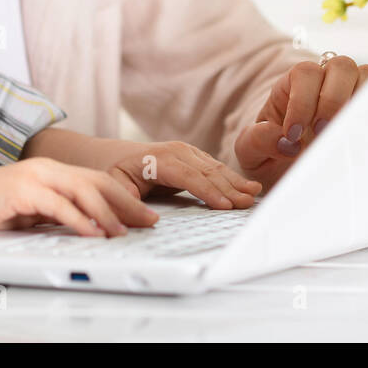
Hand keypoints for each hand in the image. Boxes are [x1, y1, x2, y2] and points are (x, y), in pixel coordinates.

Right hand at [0, 158, 158, 236]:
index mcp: (51, 172)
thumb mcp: (29, 211)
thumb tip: (87, 228)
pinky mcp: (22, 189)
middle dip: (127, 203)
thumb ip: (55, 214)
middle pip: (98, 182)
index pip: (97, 181)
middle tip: (149, 221)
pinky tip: (93, 232)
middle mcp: (47, 169)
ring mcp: (35, 176)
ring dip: (108, 213)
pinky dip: (79, 219)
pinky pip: (58, 205)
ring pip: (83, 191)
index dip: (124, 197)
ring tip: (125, 232)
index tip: (144, 214)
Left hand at [104, 141, 262, 208]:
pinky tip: (247, 187)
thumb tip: (145, 216)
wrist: (114, 154)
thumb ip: (127, 199)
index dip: (207, 191)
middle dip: (229, 188)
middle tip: (246, 204)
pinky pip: (215, 168)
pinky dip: (232, 178)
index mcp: (158, 158)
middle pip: (207, 172)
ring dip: (235, 182)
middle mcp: (176, 151)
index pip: (188, 176)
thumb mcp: (113, 184)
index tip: (224, 206)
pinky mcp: (194, 156)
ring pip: (215, 168)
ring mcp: (187, 151)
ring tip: (254, 194)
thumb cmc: (115, 170)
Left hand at [235, 55, 367, 188]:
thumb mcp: (252, 153)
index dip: (301, 101)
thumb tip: (280, 138)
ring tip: (345, 134)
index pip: (304, 73)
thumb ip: (256, 141)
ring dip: (359, 102)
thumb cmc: (272, 158)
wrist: (292, 176)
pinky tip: (364, 137)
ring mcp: (353, 93)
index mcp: (293, 85)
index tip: (292, 136)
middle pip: (341, 65)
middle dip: (332, 99)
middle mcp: (326, 82)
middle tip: (321, 133)